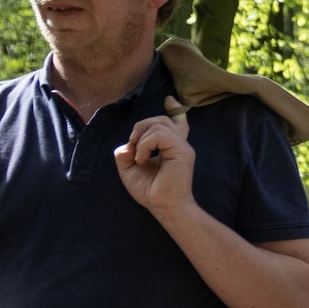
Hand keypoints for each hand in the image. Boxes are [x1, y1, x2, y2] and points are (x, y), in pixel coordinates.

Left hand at [114, 98, 195, 214]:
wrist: (164, 207)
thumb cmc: (151, 191)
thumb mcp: (129, 169)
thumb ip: (126, 152)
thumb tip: (127, 144)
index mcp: (172, 148)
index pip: (177, 123)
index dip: (175, 110)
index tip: (170, 100)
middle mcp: (180, 145)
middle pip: (161, 120)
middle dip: (140, 127)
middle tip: (133, 147)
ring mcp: (182, 147)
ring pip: (158, 124)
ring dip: (141, 138)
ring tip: (138, 156)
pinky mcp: (181, 152)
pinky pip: (159, 135)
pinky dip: (145, 145)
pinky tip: (142, 159)